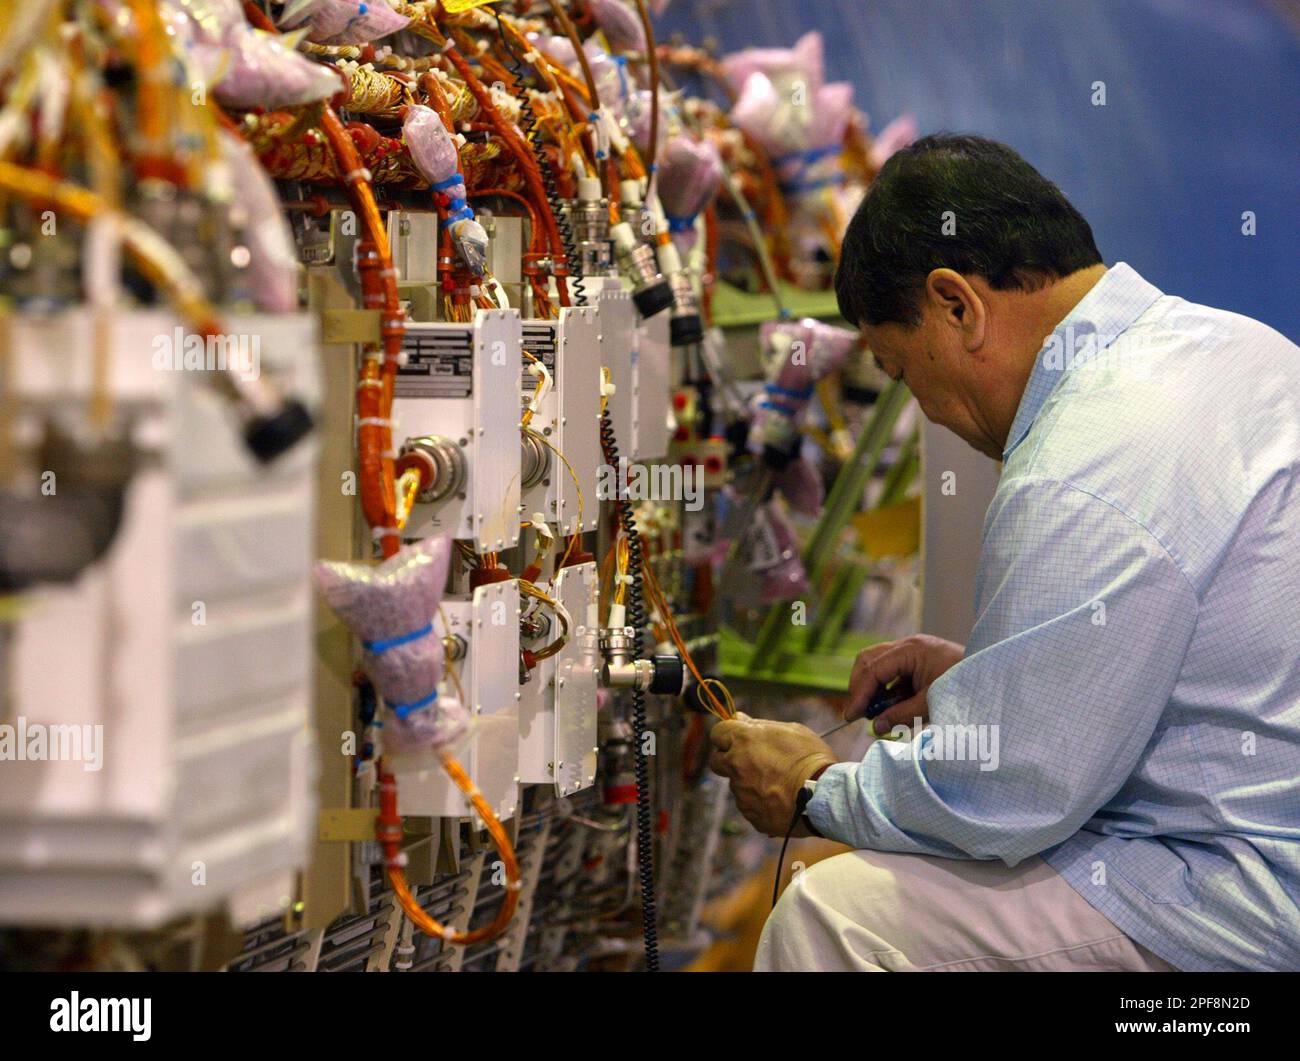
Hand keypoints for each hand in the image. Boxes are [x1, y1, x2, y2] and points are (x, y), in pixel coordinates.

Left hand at [708, 715, 836, 837]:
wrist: (823, 796)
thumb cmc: (811, 758)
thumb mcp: (791, 730)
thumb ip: (760, 725)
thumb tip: (741, 719)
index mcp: (744, 740)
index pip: (717, 732)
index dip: (726, 734)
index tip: (737, 737)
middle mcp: (736, 765)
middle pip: (717, 760)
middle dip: (728, 759)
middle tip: (750, 760)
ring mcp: (741, 792)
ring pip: (736, 784)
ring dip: (749, 782)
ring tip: (778, 783)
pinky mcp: (750, 813)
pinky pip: (749, 805)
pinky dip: (760, 801)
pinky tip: (780, 798)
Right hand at [846, 634, 963, 734]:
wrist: (994, 676)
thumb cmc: (966, 688)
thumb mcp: (932, 705)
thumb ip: (901, 715)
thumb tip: (876, 726)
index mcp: (911, 650)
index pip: (873, 670)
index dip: (859, 694)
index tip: (851, 716)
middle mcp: (909, 645)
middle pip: (868, 659)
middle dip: (860, 686)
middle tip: (859, 712)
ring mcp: (913, 650)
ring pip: (877, 663)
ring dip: (872, 687)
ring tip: (875, 712)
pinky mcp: (918, 659)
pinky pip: (891, 670)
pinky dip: (886, 687)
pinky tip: (890, 706)